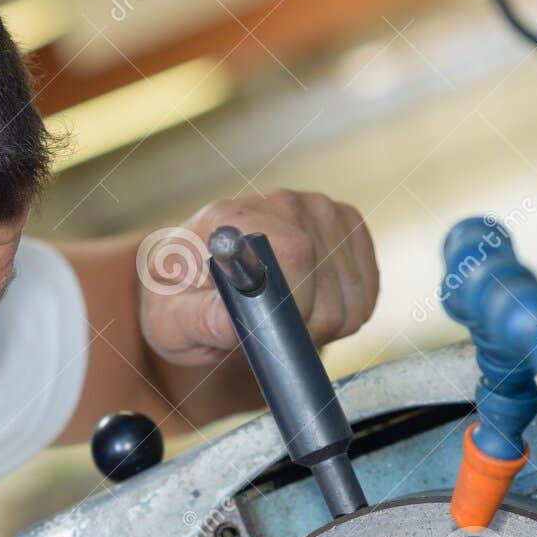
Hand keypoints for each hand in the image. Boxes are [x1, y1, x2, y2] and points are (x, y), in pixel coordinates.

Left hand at [140, 190, 378, 366]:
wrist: (196, 286)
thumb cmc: (179, 303)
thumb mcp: (170, 323)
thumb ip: (197, 320)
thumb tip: (230, 320)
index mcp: (229, 217)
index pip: (293, 253)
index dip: (293, 306)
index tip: (270, 334)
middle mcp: (279, 201)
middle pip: (327, 277)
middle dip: (304, 325)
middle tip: (267, 335)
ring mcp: (318, 209)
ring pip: (351, 293)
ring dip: (324, 324)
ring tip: (282, 321)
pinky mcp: (346, 227)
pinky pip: (366, 292)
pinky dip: (344, 315)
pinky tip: (308, 310)